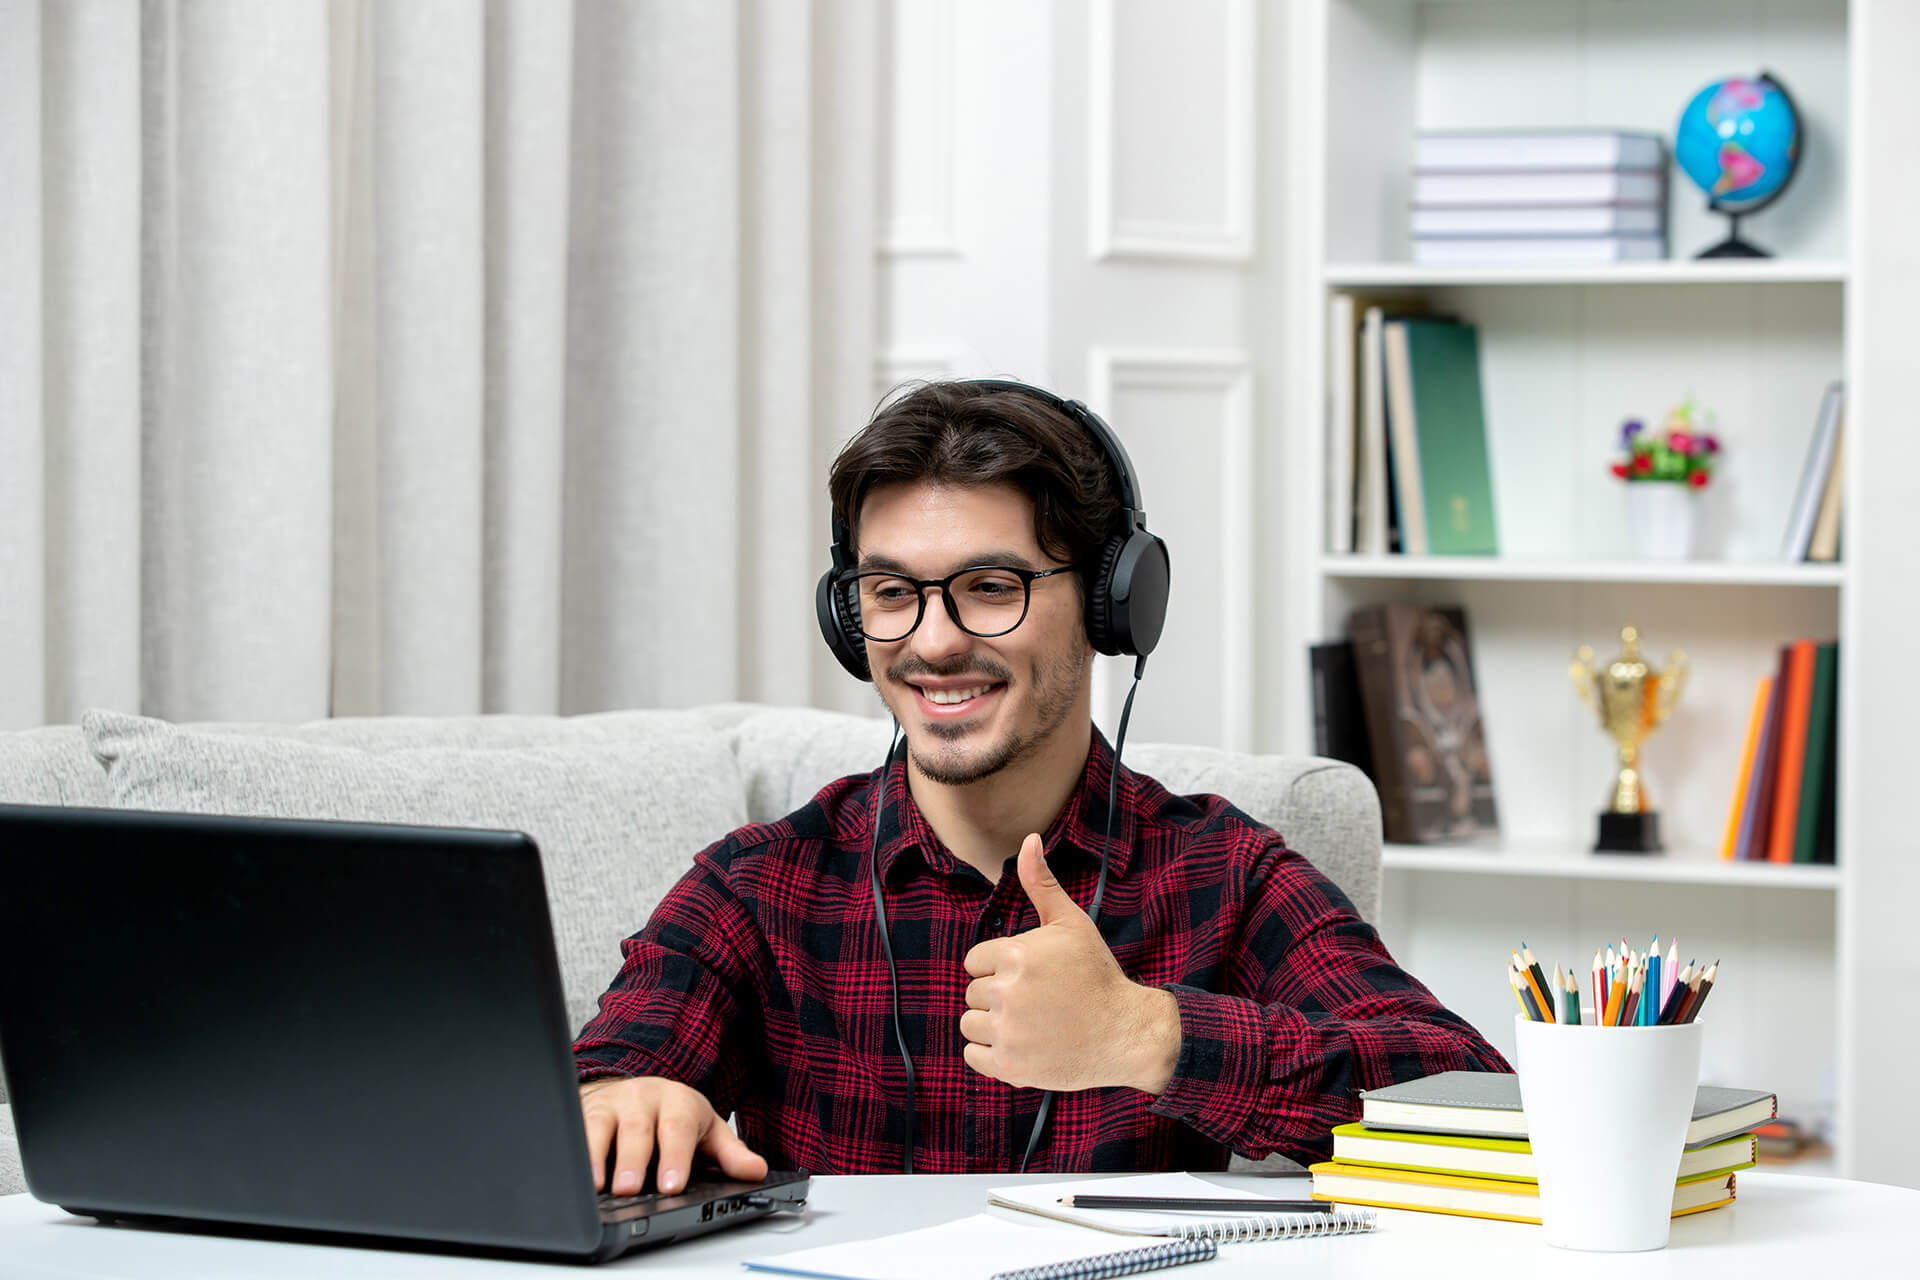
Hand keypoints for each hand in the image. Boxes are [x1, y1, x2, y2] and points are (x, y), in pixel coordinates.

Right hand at [578, 1076, 767, 1195]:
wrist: (638, 1091)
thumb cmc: (675, 1118)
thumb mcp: (707, 1132)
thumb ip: (730, 1154)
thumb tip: (757, 1172)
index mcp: (679, 1102)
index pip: (678, 1129)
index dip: (675, 1157)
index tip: (672, 1185)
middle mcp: (645, 1098)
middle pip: (639, 1128)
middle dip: (634, 1160)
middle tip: (631, 1189)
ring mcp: (613, 1103)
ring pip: (605, 1126)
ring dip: (600, 1156)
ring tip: (602, 1187)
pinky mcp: (587, 1111)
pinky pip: (579, 1128)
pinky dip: (578, 1151)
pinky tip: (579, 1174)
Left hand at [959, 834, 1179, 1093]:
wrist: (1126, 1032)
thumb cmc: (1097, 975)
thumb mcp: (1071, 924)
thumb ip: (1041, 883)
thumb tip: (1028, 839)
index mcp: (1016, 955)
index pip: (974, 961)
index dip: (999, 967)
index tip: (1029, 977)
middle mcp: (1008, 993)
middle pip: (973, 992)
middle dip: (998, 996)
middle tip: (1037, 1002)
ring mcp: (1008, 1032)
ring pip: (969, 1024)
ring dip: (991, 1026)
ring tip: (1028, 1024)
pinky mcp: (1010, 1067)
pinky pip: (972, 1056)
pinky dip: (990, 1055)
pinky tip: (1021, 1045)